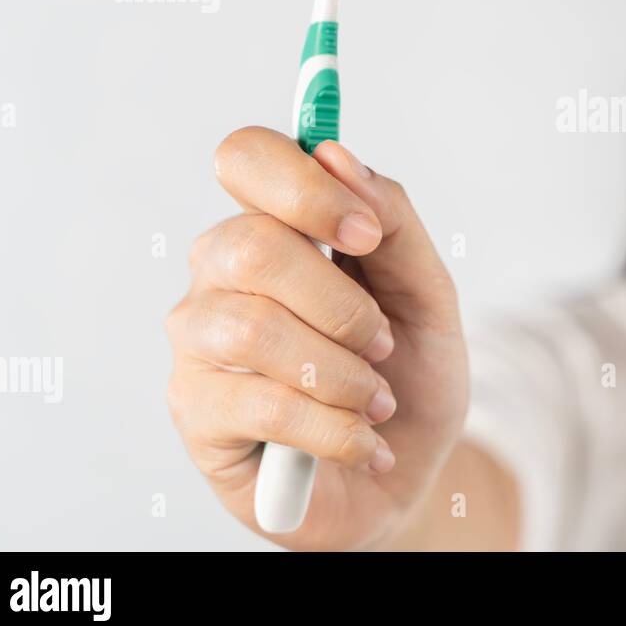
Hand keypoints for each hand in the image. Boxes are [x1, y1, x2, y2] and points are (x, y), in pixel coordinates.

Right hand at [164, 126, 468, 550]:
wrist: (406, 472)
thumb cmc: (407, 371)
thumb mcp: (427, 291)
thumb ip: (392, 219)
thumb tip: (335, 153)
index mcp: (273, 224)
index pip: (245, 157)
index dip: (305, 186)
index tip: (366, 235)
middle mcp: (218, 274)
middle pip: (251, 246)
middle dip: (341, 303)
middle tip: (383, 343)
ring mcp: (198, 344)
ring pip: (251, 330)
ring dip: (341, 372)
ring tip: (377, 400)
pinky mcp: (198, 416)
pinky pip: (261, 406)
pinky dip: (335, 428)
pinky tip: (362, 442)